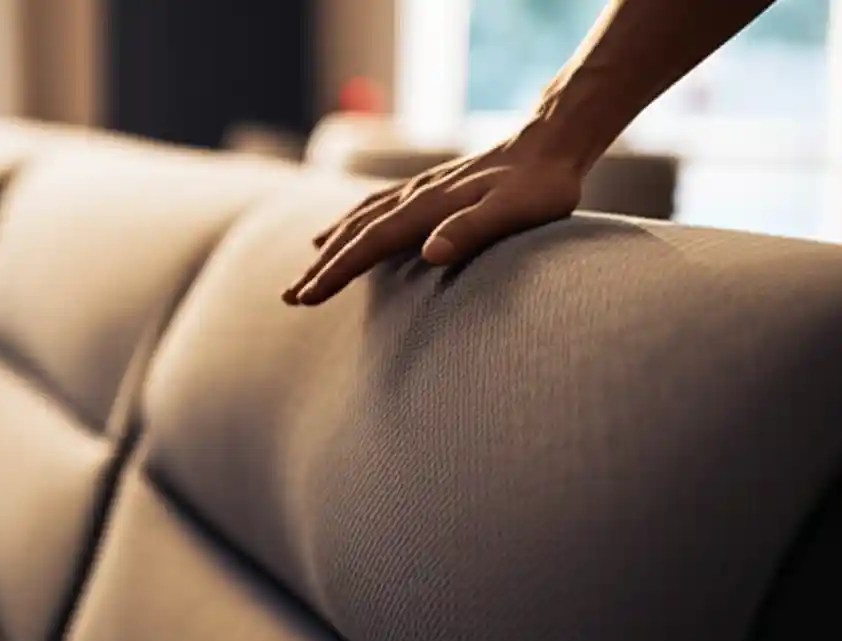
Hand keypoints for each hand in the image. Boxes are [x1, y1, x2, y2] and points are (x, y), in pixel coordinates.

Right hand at [282, 127, 586, 305]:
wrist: (552, 141)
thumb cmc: (541, 184)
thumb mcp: (516, 210)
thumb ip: (474, 230)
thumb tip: (430, 253)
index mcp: (428, 207)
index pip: (371, 243)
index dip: (336, 271)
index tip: (307, 296)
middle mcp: (415, 196)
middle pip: (356, 233)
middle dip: (321, 266)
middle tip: (289, 297)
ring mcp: (419, 190)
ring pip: (361, 218)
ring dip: (330, 244)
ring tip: (304, 264)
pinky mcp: (428, 188)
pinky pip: (376, 206)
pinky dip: (351, 221)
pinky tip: (343, 228)